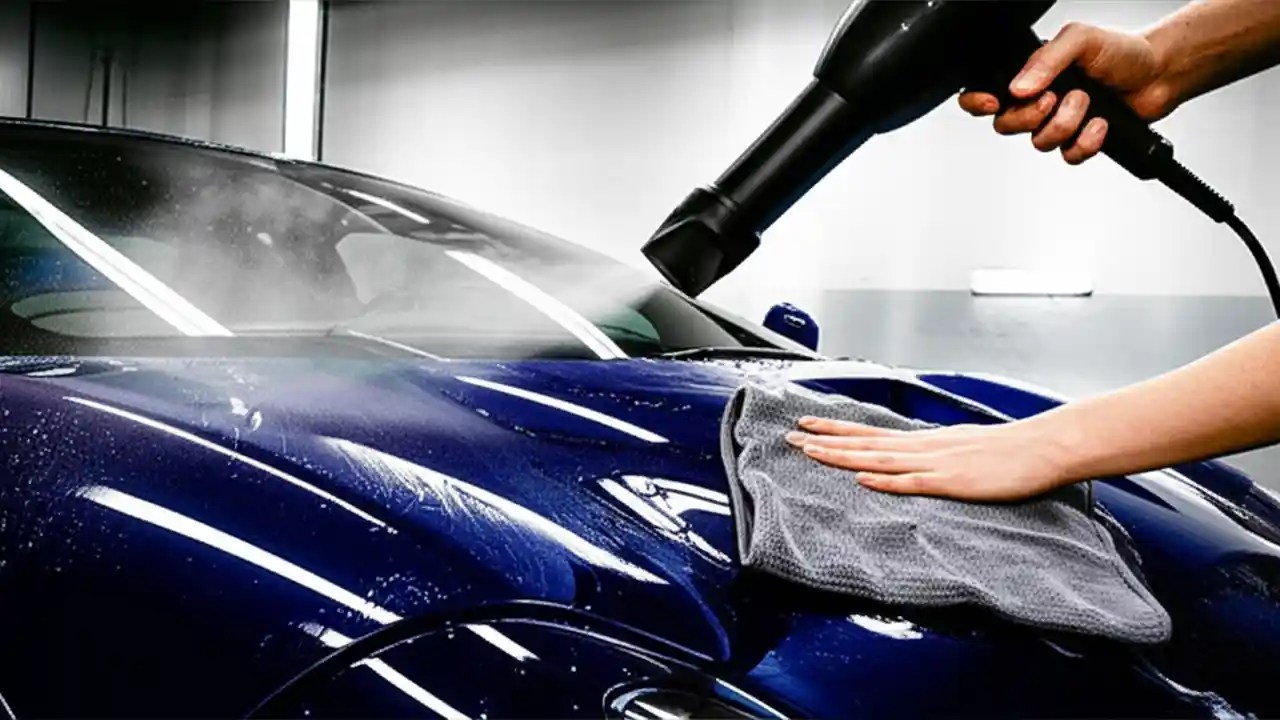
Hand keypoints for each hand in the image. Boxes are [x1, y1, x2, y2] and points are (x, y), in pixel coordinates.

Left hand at [785, 416, 1075, 501]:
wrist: (1043, 447)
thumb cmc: (1007, 451)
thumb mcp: (962, 448)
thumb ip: (934, 455)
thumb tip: (909, 461)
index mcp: (924, 441)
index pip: (870, 433)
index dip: (836, 431)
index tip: (807, 427)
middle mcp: (923, 447)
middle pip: (865, 442)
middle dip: (825, 440)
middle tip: (790, 435)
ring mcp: (936, 462)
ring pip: (879, 458)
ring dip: (843, 455)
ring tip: (811, 452)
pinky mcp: (953, 481)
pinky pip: (914, 481)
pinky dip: (887, 480)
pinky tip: (864, 479)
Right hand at [959, 22, 1176, 164]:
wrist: (1160, 74)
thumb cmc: (1120, 52)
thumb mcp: (1080, 40)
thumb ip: (1045, 60)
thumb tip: (1019, 88)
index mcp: (1029, 75)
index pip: (984, 92)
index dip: (978, 103)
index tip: (994, 103)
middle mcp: (1038, 101)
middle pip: (1006, 125)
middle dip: (1031, 116)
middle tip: (1055, 98)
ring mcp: (1057, 124)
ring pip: (1039, 143)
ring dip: (1066, 124)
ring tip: (1088, 103)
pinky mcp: (1078, 142)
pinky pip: (1068, 157)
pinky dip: (1087, 142)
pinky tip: (1101, 123)